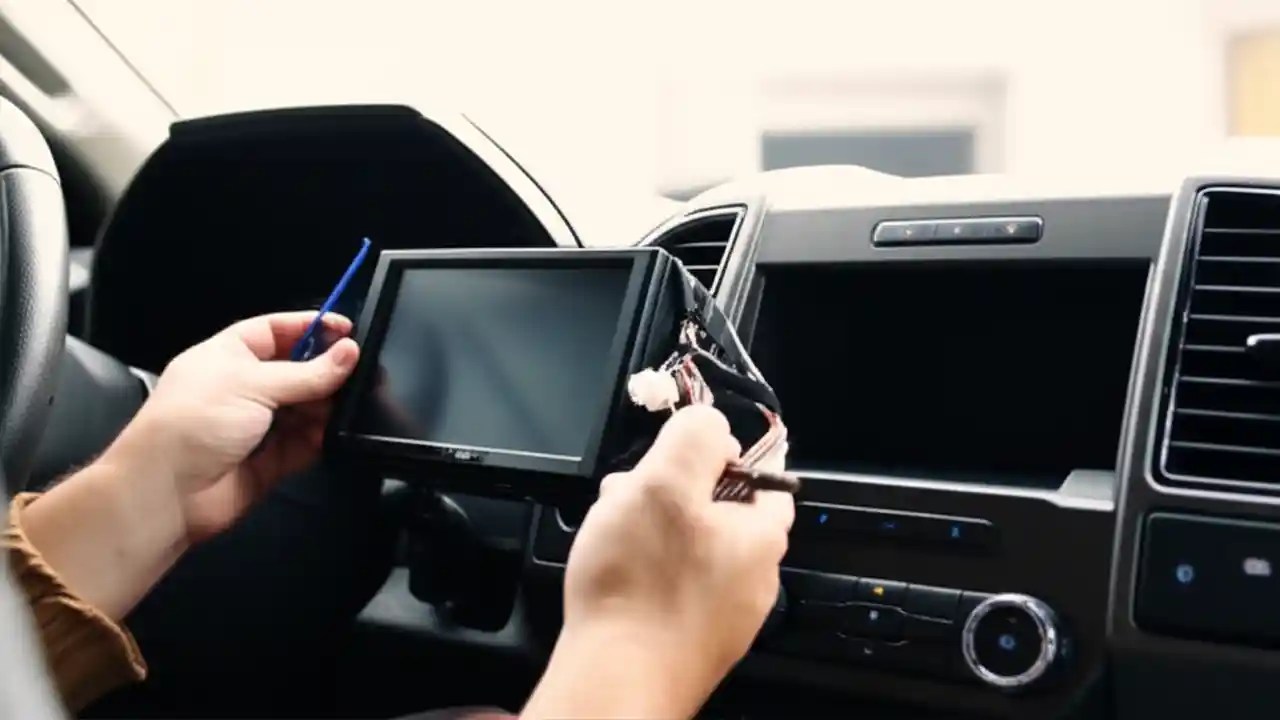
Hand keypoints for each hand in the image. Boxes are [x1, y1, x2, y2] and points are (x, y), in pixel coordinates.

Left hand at [107, 311, 358, 541]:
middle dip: (325, 369)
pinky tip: (337, 431)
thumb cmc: (198, 421)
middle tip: (362, 369)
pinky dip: (320, 438)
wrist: (166, 492)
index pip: (274, 330)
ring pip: (304, 408)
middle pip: (295, 370)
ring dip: (326, 405)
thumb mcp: (253, 384)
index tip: (347, 329)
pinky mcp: (269, 461)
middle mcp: (243, 387)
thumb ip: (308, 373)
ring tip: (355, 401)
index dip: (309, 326)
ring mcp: (257, 425)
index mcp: (227, 356)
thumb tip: (352, 352)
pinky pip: (304, 443)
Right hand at [523, 406, 793, 718]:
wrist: (616, 680)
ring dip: (649, 529)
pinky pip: (671, 584)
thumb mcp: (665, 481)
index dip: (716, 452)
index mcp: (763, 533)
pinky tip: (615, 574)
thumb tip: (712, 425)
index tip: (677, 452)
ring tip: (613, 537)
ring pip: (687, 545)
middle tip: (630, 496)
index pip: (762, 472)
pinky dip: (644, 571)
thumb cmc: (641, 585)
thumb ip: (695, 438)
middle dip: (668, 491)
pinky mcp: (691, 638)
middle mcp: (753, 576)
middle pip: (716, 507)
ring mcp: (723, 613)